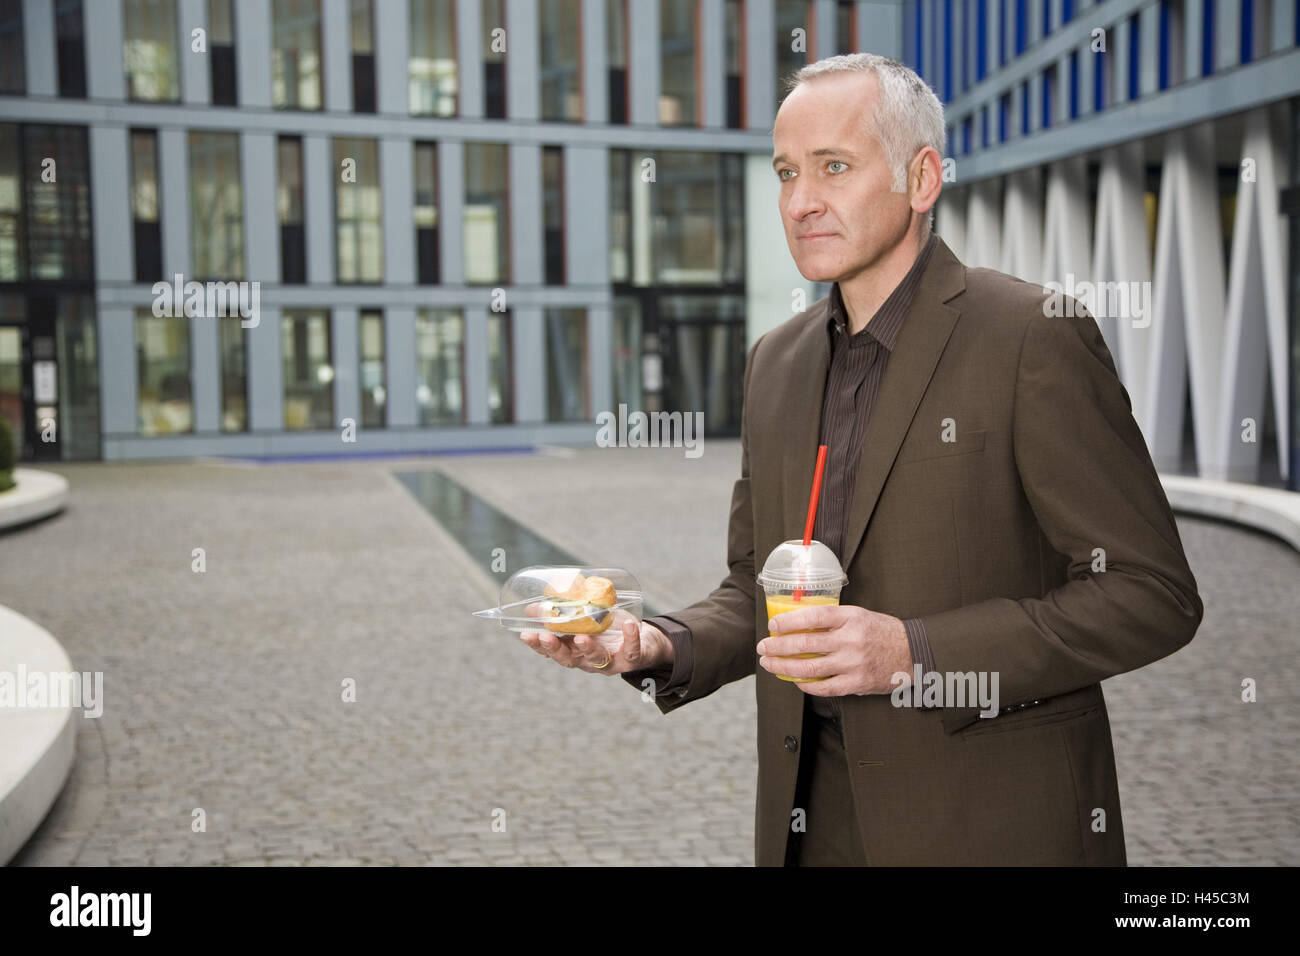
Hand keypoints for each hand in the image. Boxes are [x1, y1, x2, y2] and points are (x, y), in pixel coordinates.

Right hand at [519, 604, 671, 675]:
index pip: (553, 651)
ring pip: (596, 659)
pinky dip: (631, 639)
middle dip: (556, 649)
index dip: (539, 645)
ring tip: (582, 637)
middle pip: (569, 659)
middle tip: (546, 637)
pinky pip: (631, 651)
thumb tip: (532, 608)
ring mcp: (610, 662)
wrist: (644, 640)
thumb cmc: (609, 630)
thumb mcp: (585, 621)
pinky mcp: (630, 659)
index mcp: (575, 650)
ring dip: (588, 648)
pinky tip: (630, 626)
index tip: (526, 634)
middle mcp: (588, 660)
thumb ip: (564, 614)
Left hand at [756, 605, 911, 695]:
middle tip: (763, 647)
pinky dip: (806, 685)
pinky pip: (825, 687)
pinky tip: (795, 680)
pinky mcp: (857, 683)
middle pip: (806, 644)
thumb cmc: (881, 631)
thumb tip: (798, 623)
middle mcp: (851, 640)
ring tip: (769, 664)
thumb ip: (833, 620)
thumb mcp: (859, 615)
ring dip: (784, 667)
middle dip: (778, 646)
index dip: (789, 621)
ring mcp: (854, 663)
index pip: (813, 617)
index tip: (773, 625)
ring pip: (810, 668)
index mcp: (851, 618)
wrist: (912, 652)